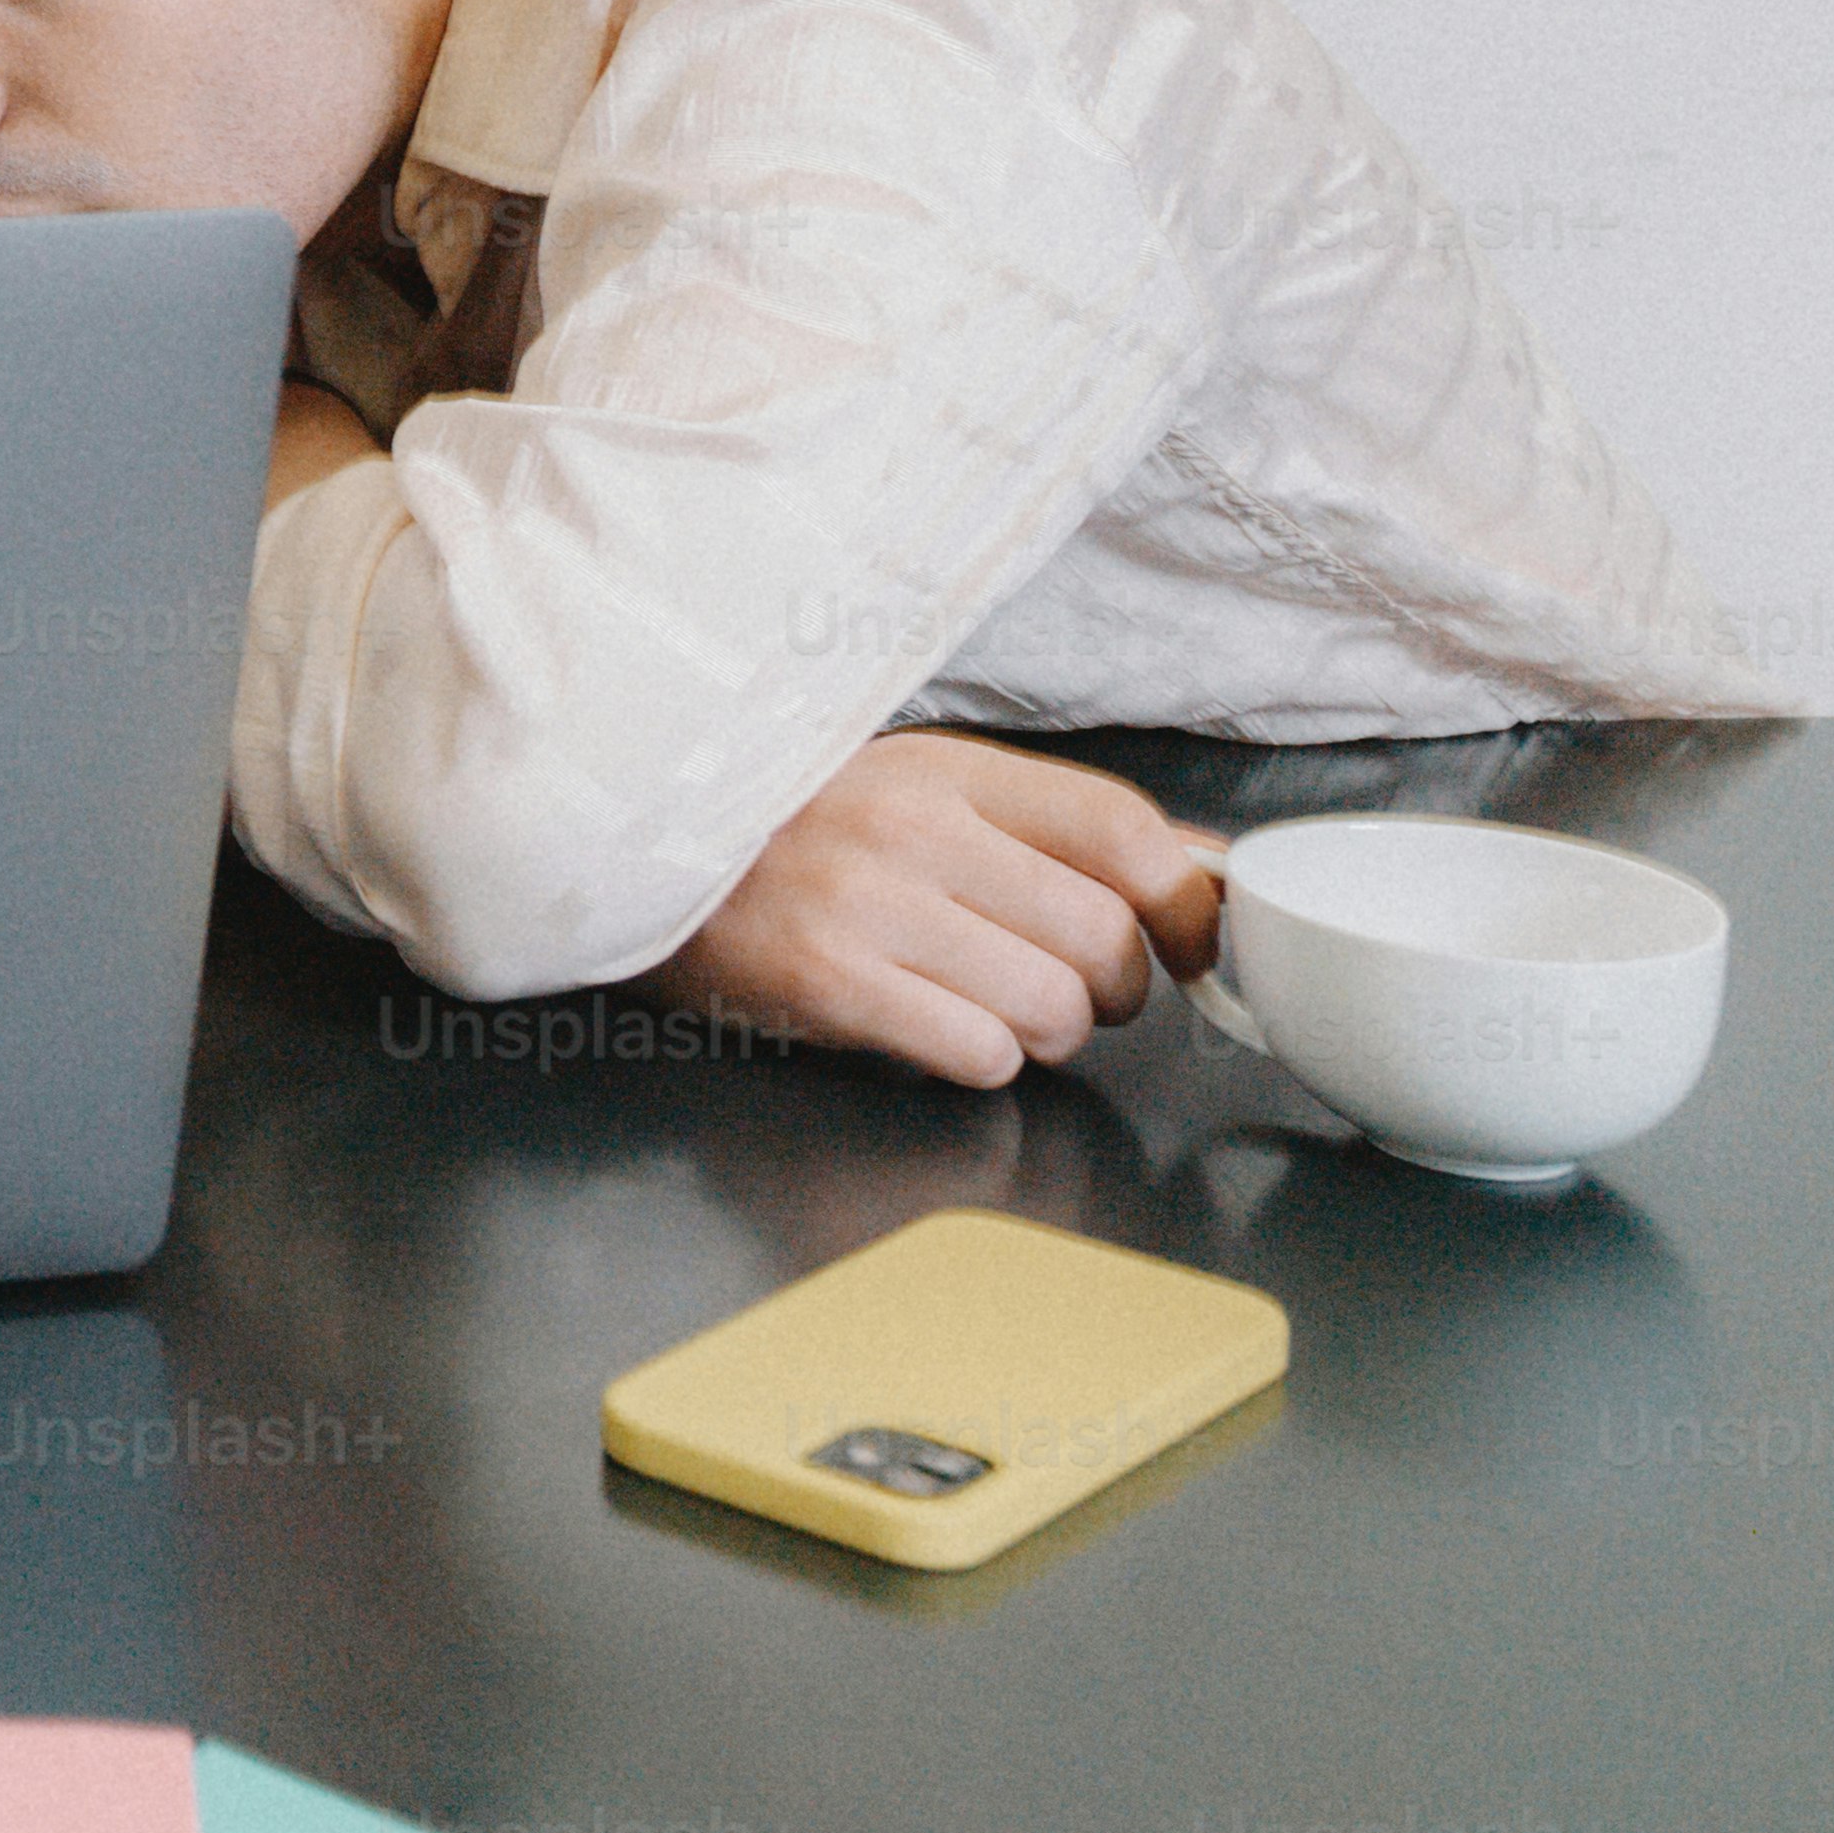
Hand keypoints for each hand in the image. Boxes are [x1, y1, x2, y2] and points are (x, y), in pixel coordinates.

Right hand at [650, 732, 1230, 1087]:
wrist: (629, 840)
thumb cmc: (786, 823)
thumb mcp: (922, 788)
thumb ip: (1055, 826)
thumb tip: (1204, 868)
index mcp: (950, 771)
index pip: (1125, 832)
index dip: (1188, 904)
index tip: (1192, 944)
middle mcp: (918, 830)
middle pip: (1103, 936)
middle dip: (1112, 989)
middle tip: (1069, 987)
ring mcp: (870, 906)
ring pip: (1051, 1008)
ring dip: (1047, 1035)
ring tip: (996, 1013)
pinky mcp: (828, 982)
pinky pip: (975, 1053)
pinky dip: (978, 1061)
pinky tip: (934, 1030)